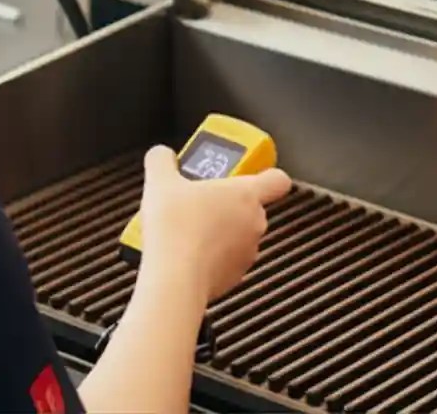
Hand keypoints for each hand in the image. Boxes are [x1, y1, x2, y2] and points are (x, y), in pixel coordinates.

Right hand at [139, 145, 292, 303]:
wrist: (174, 281)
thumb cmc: (176, 230)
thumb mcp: (159, 182)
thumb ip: (162, 160)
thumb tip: (162, 156)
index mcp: (245, 194)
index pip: (277, 179)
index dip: (266, 175)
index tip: (246, 175)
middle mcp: (254, 223)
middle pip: (250, 207)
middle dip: (225, 205)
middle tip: (199, 202)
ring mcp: (248, 252)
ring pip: (238, 235)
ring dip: (219, 231)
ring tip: (187, 229)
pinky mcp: (236, 276)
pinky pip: (227, 260)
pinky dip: (211, 257)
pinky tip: (187, 253)